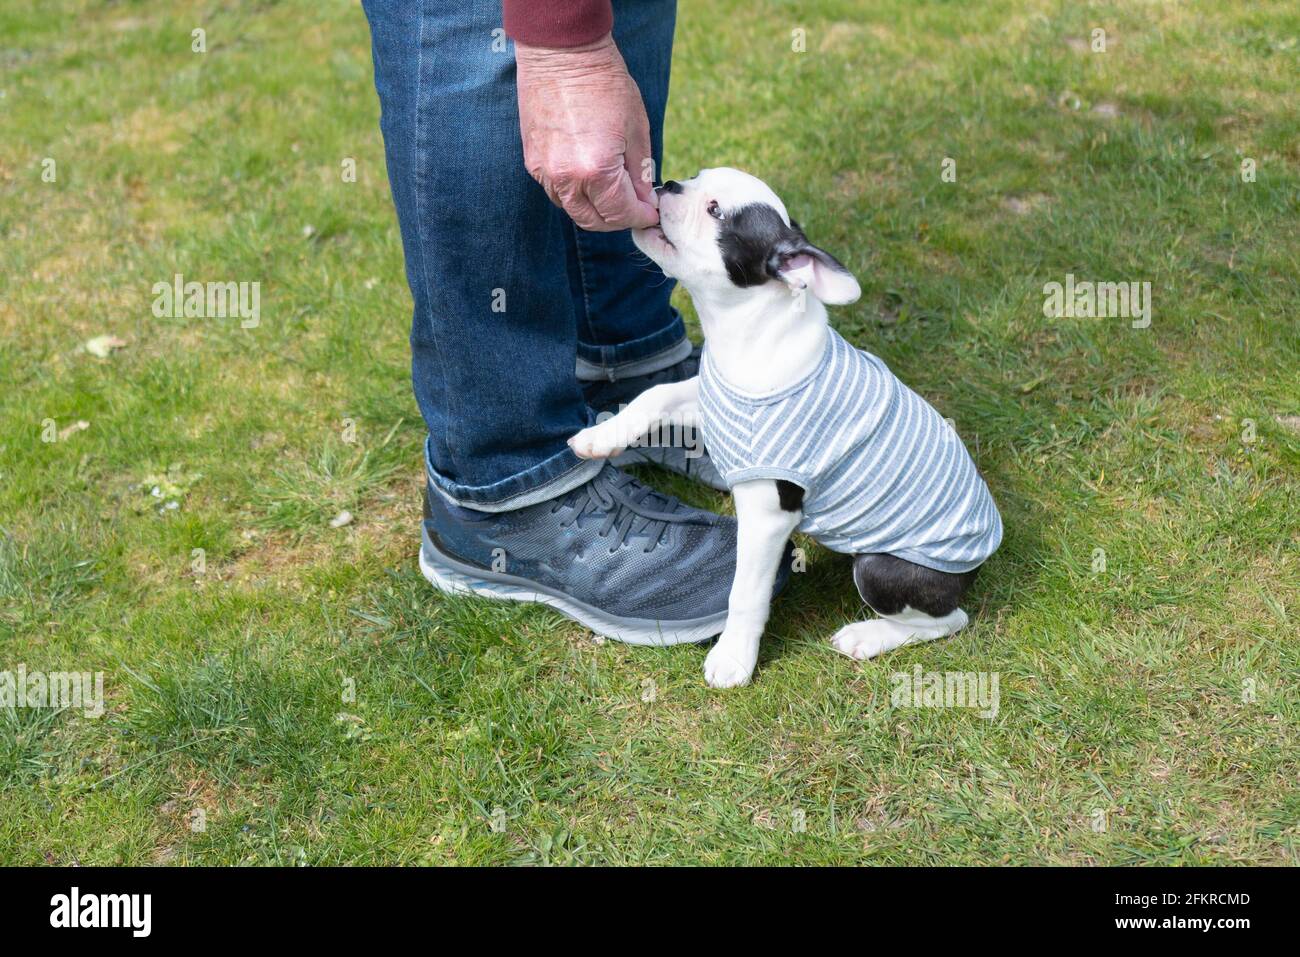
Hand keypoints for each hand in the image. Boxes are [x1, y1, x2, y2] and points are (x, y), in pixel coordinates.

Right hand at [515, 33, 658, 230]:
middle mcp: (566, 178)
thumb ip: (640, 172)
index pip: (620, 214)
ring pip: (572, 209)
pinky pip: (556, 191)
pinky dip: (575, 194)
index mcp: (596, 170)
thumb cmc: (604, 83)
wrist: (563, 52)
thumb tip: (645, 200)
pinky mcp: (533, 161)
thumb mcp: (636, 129)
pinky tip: (590, 179)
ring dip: (595, 209)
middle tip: (635, 208)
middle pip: (594, 220)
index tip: (651, 211)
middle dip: (618, 219)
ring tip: (614, 194)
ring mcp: (545, 171)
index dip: (640, 216)